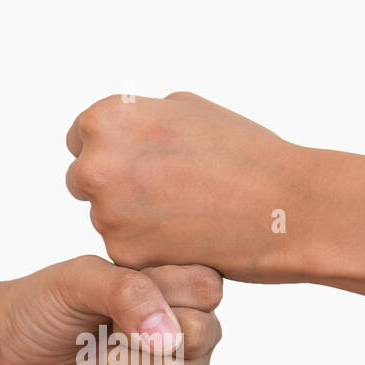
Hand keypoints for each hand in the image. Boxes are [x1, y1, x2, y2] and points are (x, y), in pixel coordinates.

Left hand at [0, 254, 221, 364]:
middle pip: (201, 336)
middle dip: (138, 338)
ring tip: (102, 364)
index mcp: (180, 289)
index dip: (160, 297)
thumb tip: (170, 339)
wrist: (7, 361)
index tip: (117, 298)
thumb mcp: (79, 279)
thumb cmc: (43, 309)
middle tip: (105, 335)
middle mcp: (191, 334)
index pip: (206, 291)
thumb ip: (129, 290)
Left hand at [65, 91, 316, 282]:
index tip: (138, 162)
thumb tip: (122, 132)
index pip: (80, 138)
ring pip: (105, 218)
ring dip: (132, 219)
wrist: (285, 207)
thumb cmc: (245, 153)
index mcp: (108, 120)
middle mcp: (97, 165)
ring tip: (187, 213)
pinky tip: (189, 236)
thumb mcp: (188, 109)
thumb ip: (142, 119)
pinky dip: (150, 248)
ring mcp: (107, 214)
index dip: (111, 150)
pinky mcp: (124, 255)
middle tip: (163, 193)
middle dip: (114, 186)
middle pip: (84, 181)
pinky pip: (127, 250)